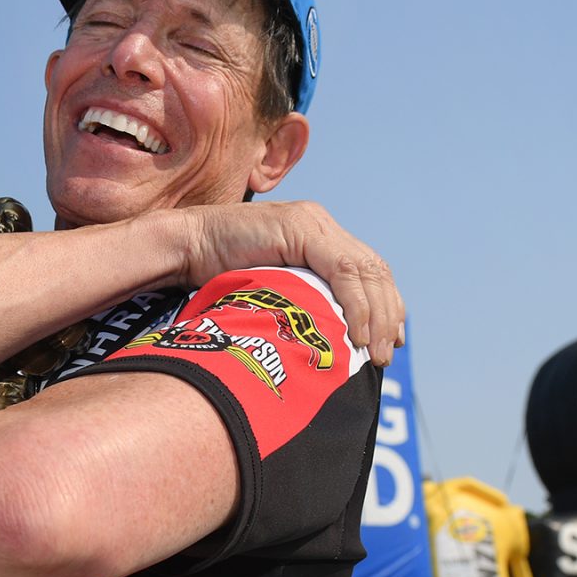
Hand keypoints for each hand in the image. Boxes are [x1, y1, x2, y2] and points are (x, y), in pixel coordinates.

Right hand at [170, 201, 405, 364]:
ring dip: (376, 314)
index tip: (391, 340)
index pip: (367, 269)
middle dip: (387, 313)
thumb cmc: (216, 276)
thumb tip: (321, 340)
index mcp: (318, 236)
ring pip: (364, 269)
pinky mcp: (299, 227)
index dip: (386, 304)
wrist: (185, 247)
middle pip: (373, 268)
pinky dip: (355, 303)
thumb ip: (298, 299)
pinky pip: (342, 268)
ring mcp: (311, 222)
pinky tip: (356, 332)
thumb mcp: (269, 290)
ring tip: (374, 350)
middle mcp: (321, 224)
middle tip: (385, 353)